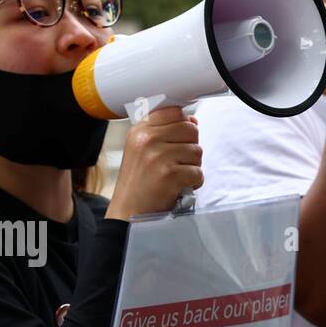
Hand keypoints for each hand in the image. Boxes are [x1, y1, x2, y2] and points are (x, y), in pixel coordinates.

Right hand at [105, 105, 201, 220]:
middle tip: (176, 164)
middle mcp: (147, 140)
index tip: (177, 141)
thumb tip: (192, 120)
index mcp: (140, 130)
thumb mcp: (141, 151)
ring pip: (197, 151)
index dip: (183, 125)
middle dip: (190, 148)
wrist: (127, 214)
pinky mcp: (169, 175)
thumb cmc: (137, 186)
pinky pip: (198, 172)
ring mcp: (158, 156)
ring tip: (175, 177)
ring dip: (192, 167)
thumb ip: (164, 132)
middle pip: (191, 129)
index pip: (175, 111)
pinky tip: (178, 188)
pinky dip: (193, 184)